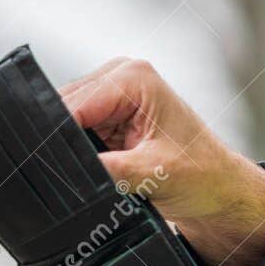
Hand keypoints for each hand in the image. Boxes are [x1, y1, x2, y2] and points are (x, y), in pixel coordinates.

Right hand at [59, 57, 264, 265]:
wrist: (220, 188)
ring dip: (68, 146)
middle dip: (61, 141)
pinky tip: (83, 168)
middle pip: (64, 107)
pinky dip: (74, 149)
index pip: (75, 103)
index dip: (57, 135)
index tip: (45, 165)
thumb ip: (108, 169)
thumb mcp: (153, 174)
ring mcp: (114, 94)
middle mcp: (122, 77)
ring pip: (64, 119)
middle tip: (63, 176)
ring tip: (80, 173)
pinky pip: (74, 130)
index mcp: (135, 78)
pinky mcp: (109, 114)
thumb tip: (68, 171)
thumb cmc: (203, 174)